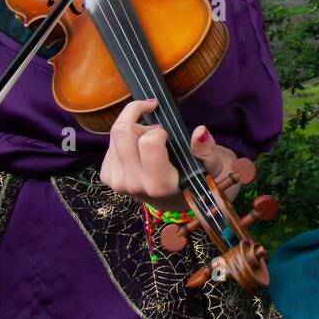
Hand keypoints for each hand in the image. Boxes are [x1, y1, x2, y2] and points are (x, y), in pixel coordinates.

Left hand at [99, 99, 237, 210]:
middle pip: (122, 132)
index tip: (168, 133)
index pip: (148, 141)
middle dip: (139, 120)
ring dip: (133, 129)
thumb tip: (200, 131)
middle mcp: (134, 184)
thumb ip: (206, 149)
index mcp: (160, 184)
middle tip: (157, 128)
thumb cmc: (196, 179)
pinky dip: (124, 139)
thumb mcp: (210, 165)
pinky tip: (139, 149)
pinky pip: (110, 144)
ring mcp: (118, 182)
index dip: (159, 130)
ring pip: (115, 135)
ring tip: (150, 140)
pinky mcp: (108, 177)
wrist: (177, 198)